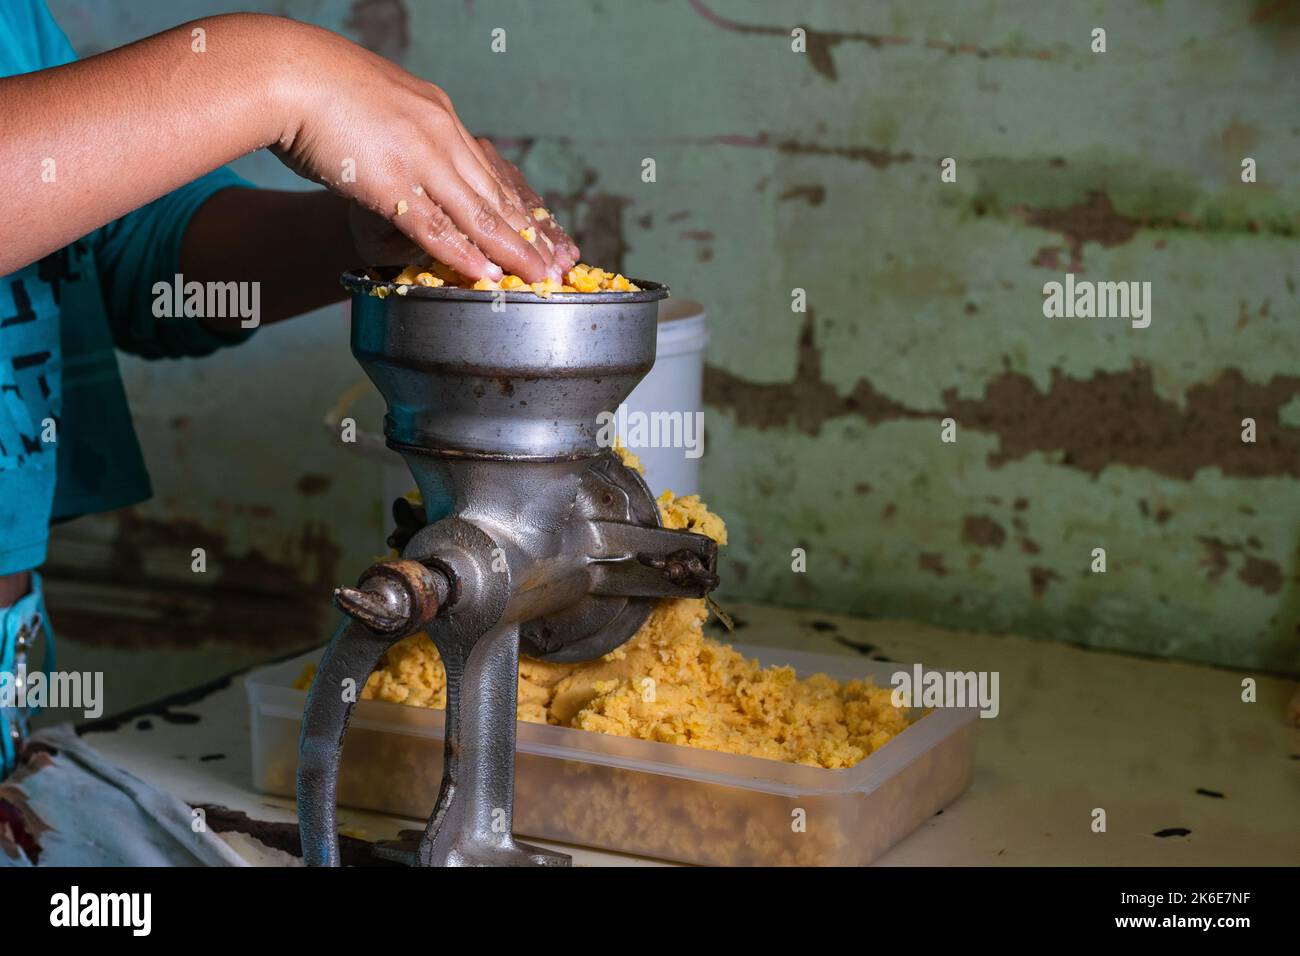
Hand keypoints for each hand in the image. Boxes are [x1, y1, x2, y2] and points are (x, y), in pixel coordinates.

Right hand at [271, 21, 575, 281]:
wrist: (283, 71)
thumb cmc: (319, 90)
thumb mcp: (380, 106)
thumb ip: (403, 135)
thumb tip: (411, 159)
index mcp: (440, 116)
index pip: (492, 172)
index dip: (523, 209)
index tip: (550, 236)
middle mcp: (440, 135)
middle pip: (497, 196)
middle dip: (533, 236)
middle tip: (563, 266)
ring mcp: (418, 157)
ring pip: (477, 214)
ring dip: (513, 252)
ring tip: (541, 279)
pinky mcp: (389, 180)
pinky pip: (435, 227)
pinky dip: (464, 255)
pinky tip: (486, 275)